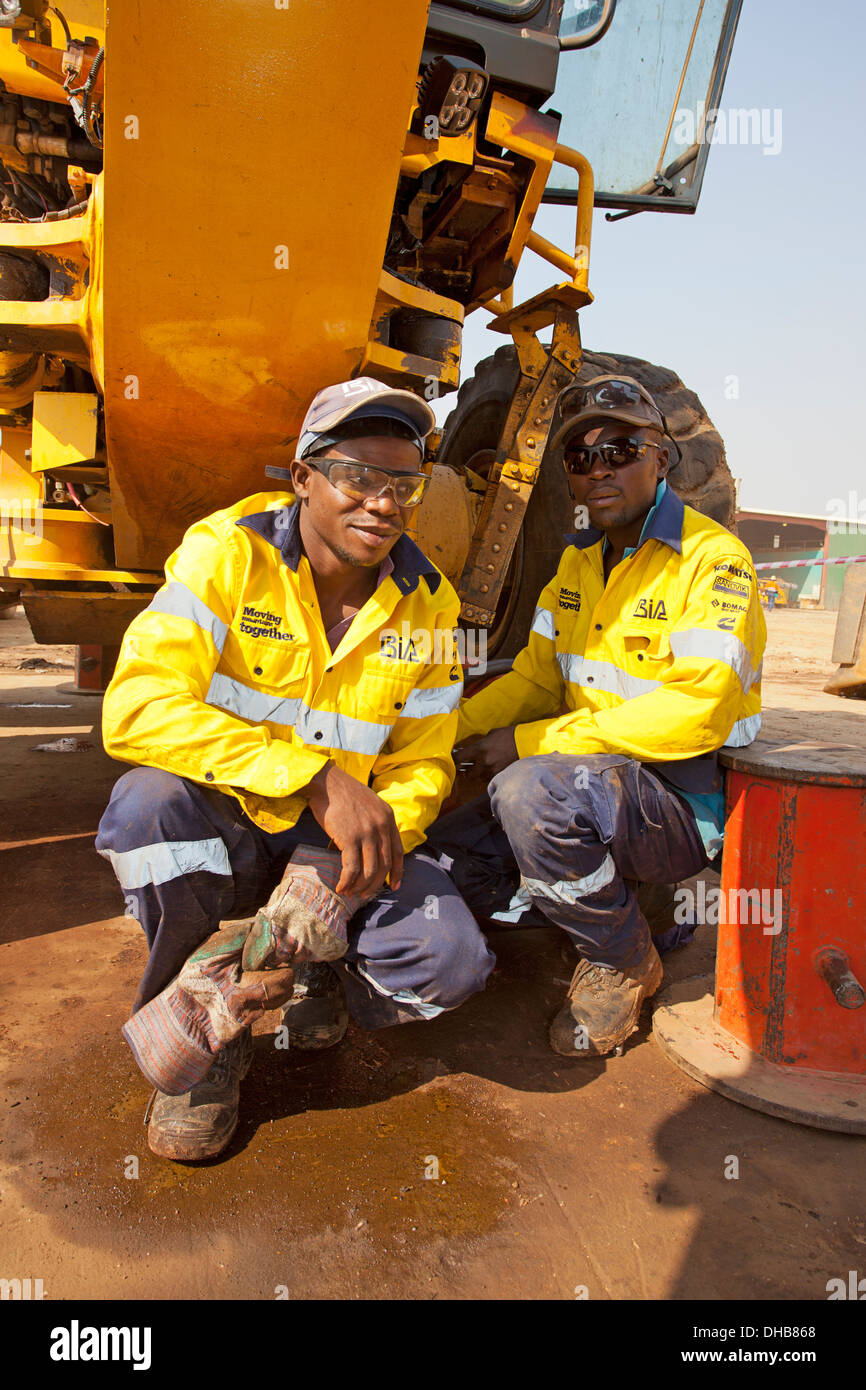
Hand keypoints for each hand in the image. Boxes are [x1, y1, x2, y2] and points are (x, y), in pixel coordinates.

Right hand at [303, 761, 403, 896]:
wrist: (327, 782)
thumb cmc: (343, 793)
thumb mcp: (370, 804)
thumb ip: (376, 822)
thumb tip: (373, 845)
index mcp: (388, 818)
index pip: (398, 852)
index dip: (397, 871)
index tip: (395, 886)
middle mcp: (381, 827)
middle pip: (384, 865)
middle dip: (375, 884)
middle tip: (366, 894)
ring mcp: (366, 833)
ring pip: (369, 870)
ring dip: (361, 886)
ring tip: (351, 893)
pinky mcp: (349, 838)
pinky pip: (352, 868)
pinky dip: (347, 881)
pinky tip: (341, 887)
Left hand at [454, 727, 518, 780]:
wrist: (526, 742)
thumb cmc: (509, 735)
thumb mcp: (491, 734)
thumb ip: (481, 743)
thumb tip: (475, 748)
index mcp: (479, 748)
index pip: (459, 758)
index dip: (453, 761)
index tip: (451, 761)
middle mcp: (484, 761)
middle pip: (468, 773)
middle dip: (467, 771)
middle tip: (467, 768)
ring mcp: (492, 770)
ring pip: (479, 777)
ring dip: (479, 774)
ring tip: (483, 768)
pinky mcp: (501, 775)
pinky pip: (490, 778)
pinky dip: (489, 775)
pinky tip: (493, 769)